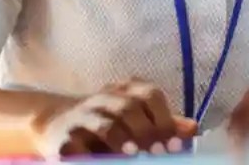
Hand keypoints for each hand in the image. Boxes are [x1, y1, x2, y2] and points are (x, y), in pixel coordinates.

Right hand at [36, 80, 197, 156]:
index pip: (150, 95)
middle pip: (129, 107)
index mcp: (125, 91)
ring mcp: (82, 116)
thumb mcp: (135, 120)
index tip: (174, 145)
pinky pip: (75, 145)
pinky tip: (100, 161)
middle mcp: (103, 99)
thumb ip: (162, 123)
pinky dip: (89, 155)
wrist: (55, 123)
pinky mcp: (63, 137)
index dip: (164, 118)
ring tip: (133, 154)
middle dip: (146, 130)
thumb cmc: (104, 122)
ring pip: (104, 123)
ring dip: (121, 138)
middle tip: (158, 153)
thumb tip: (193, 128)